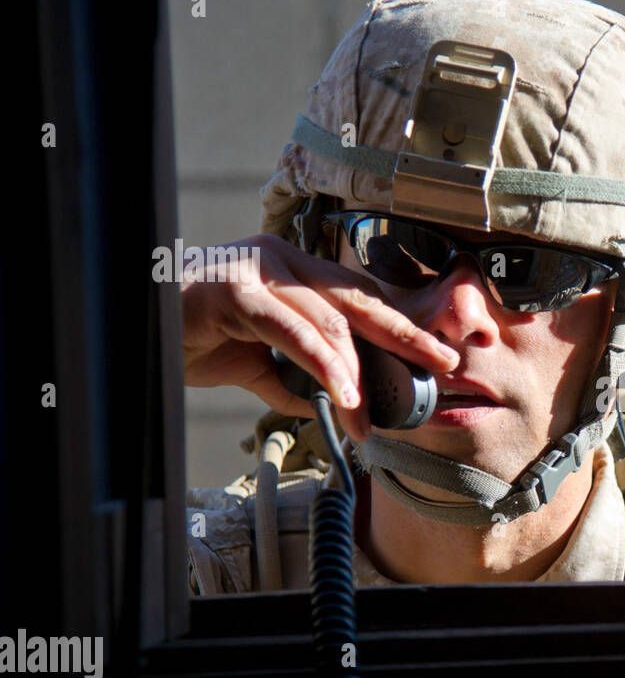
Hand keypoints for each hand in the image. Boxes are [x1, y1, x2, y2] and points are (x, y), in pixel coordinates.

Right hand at [180, 234, 459, 440]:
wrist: (126, 321)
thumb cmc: (186, 333)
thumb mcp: (250, 360)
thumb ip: (288, 377)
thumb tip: (321, 403)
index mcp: (294, 270)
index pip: (361, 298)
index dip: (401, 327)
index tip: (436, 355)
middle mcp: (284, 259)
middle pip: (361, 301)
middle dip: (407, 336)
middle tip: (444, 365)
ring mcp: (261, 270)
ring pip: (331, 322)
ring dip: (357, 377)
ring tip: (370, 418)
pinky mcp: (236, 291)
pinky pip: (292, 332)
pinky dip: (323, 365)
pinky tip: (342, 395)